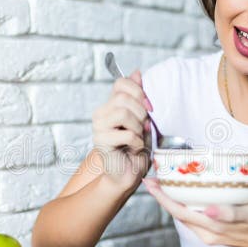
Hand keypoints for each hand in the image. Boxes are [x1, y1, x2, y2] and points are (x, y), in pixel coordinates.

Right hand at [92, 70, 151, 191]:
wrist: (128, 174)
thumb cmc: (136, 148)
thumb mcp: (142, 119)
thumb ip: (139, 97)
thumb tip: (137, 72)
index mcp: (111, 105)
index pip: (121, 83)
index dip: (139, 92)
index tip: (149, 108)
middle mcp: (101, 113)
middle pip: (123, 98)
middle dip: (141, 113)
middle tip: (143, 129)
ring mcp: (98, 127)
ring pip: (123, 113)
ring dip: (138, 128)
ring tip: (138, 139)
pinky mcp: (101, 142)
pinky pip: (126, 134)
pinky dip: (137, 142)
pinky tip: (134, 149)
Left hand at [142, 178, 247, 246]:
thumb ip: (229, 213)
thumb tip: (208, 211)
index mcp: (210, 229)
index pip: (178, 212)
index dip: (162, 197)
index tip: (150, 183)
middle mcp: (206, 232)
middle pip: (177, 213)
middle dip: (163, 196)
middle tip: (152, 178)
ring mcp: (210, 232)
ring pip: (185, 214)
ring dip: (173, 199)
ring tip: (165, 183)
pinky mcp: (216, 229)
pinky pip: (194, 215)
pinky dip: (186, 203)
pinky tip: (187, 193)